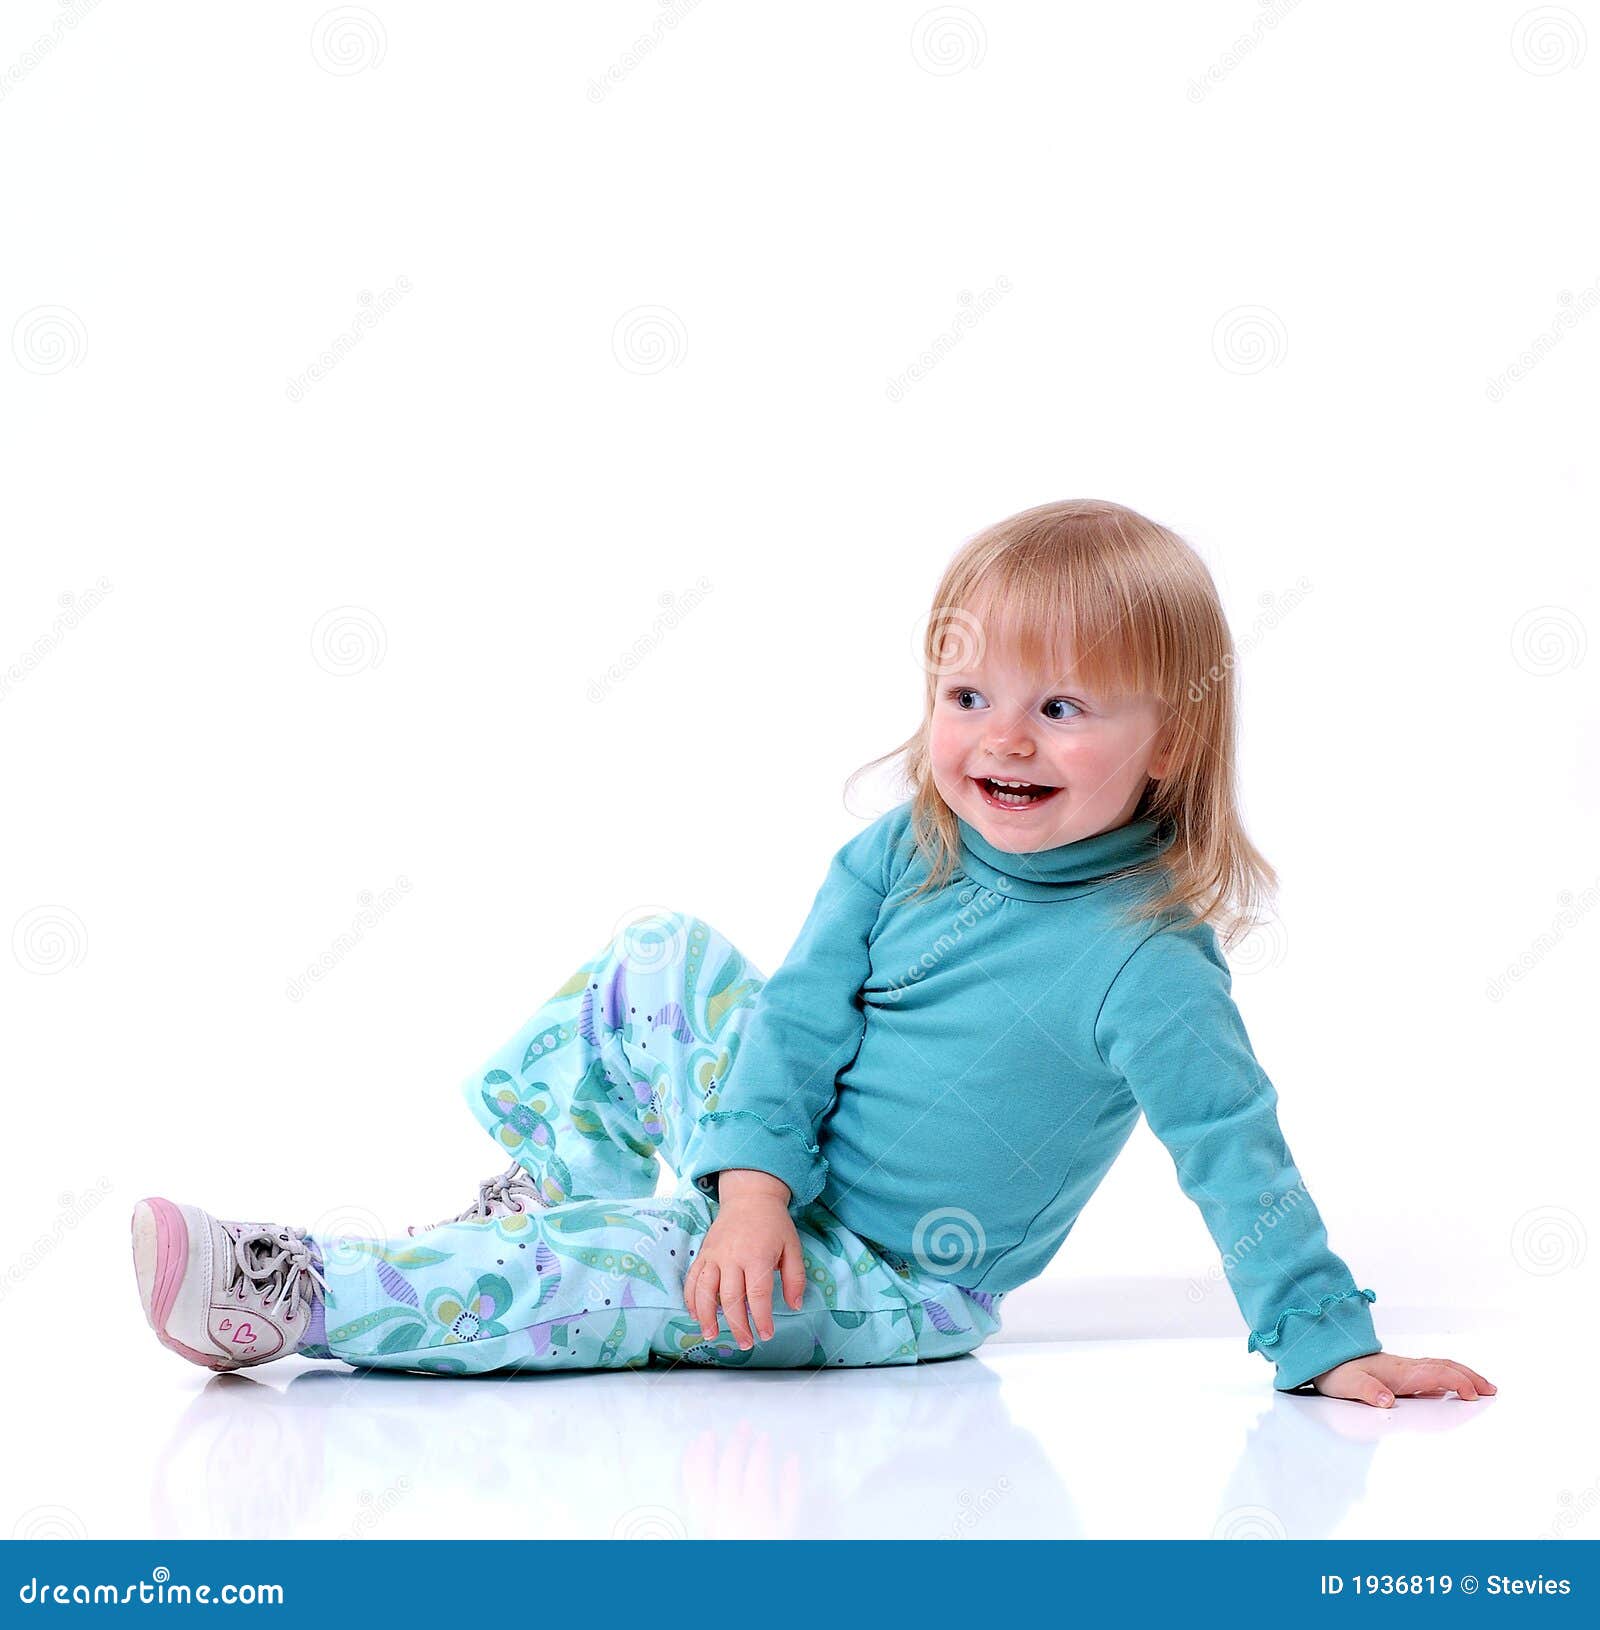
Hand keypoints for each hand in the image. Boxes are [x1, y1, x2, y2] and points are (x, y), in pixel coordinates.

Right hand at [683, 1171, 805, 1349]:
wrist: (750, 1196)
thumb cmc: (774, 1224)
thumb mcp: (793, 1247)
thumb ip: (795, 1278)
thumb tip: (795, 1304)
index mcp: (757, 1255)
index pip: (758, 1295)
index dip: (762, 1319)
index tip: (766, 1335)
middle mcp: (732, 1257)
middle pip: (731, 1298)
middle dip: (738, 1325)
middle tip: (746, 1343)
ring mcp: (714, 1255)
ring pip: (705, 1291)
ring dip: (707, 1316)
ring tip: (712, 1335)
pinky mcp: (703, 1253)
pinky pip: (692, 1279)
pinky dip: (691, 1299)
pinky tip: (695, 1315)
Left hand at [1309, 1351, 1496, 1407]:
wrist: (1321, 1356)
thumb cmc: (1335, 1372)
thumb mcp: (1348, 1385)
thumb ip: (1368, 1391)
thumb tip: (1386, 1400)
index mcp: (1398, 1372)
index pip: (1435, 1374)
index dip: (1456, 1383)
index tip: (1473, 1394)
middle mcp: (1404, 1367)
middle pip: (1444, 1368)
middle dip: (1470, 1377)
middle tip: (1492, 1389)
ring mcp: (1402, 1368)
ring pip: (1439, 1367)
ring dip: (1462, 1374)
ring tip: (1481, 1385)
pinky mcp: (1397, 1372)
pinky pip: (1429, 1372)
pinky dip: (1447, 1377)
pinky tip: (1450, 1387)